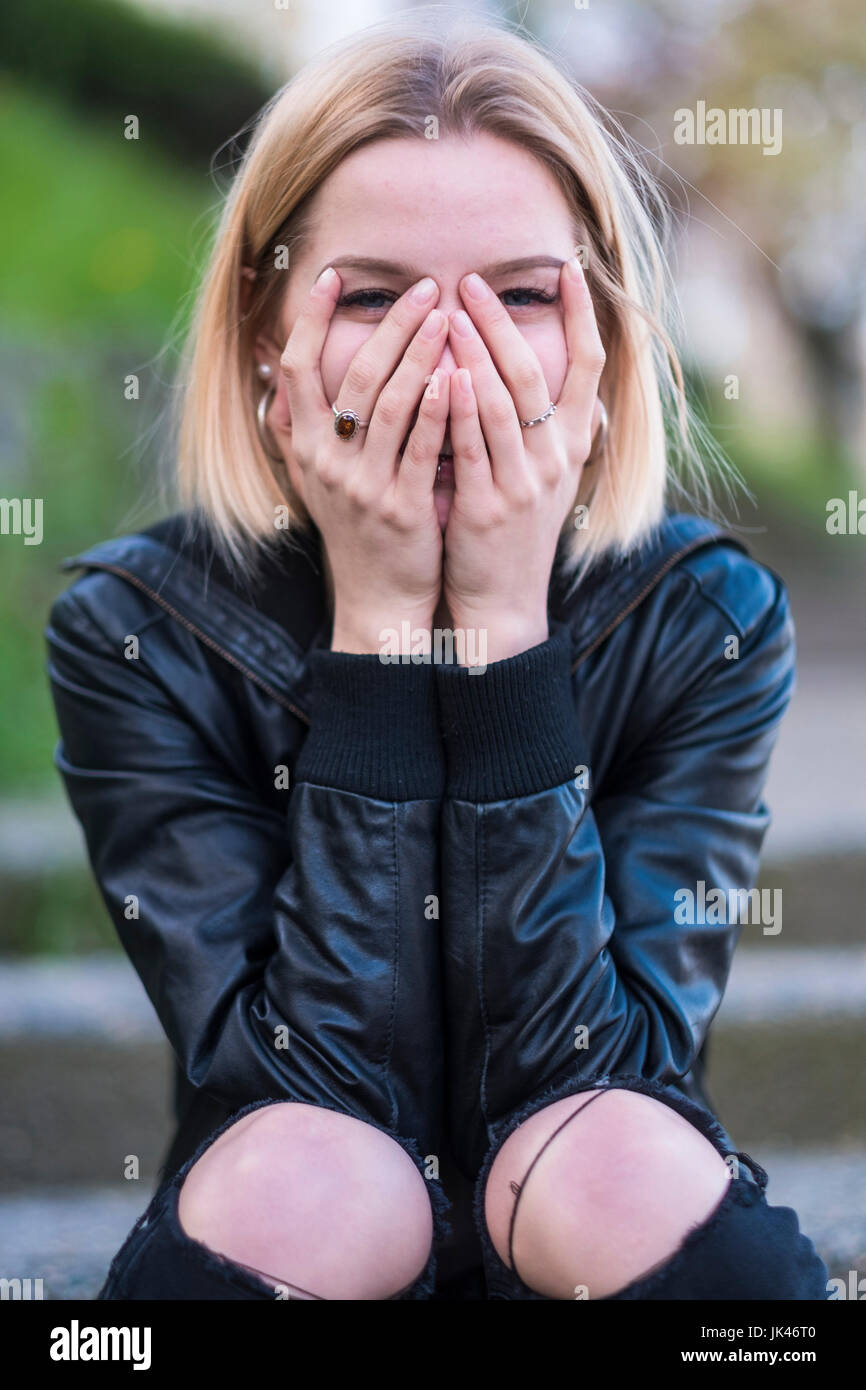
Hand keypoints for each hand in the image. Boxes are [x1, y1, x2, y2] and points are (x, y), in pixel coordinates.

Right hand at [276, 269, 450, 653]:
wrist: (378, 596)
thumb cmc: (355, 527)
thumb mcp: (314, 475)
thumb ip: (298, 422)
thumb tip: (272, 361)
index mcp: (305, 447)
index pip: (298, 368)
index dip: (313, 319)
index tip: (333, 274)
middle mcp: (326, 462)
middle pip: (354, 376)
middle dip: (389, 327)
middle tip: (423, 287)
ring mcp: (362, 485)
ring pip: (388, 406)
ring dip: (418, 356)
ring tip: (446, 317)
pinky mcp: (400, 507)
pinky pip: (420, 449)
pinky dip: (438, 410)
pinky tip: (458, 376)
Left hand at [442, 257, 605, 662]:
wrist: (504, 602)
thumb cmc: (518, 534)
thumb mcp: (552, 483)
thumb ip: (568, 439)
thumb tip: (589, 402)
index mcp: (573, 445)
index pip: (591, 364)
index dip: (582, 314)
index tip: (568, 267)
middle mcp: (556, 458)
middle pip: (535, 372)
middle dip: (503, 321)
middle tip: (473, 280)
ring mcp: (523, 482)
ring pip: (503, 403)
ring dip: (477, 353)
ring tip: (451, 311)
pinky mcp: (487, 505)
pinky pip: (472, 447)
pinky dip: (460, 409)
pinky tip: (443, 375)